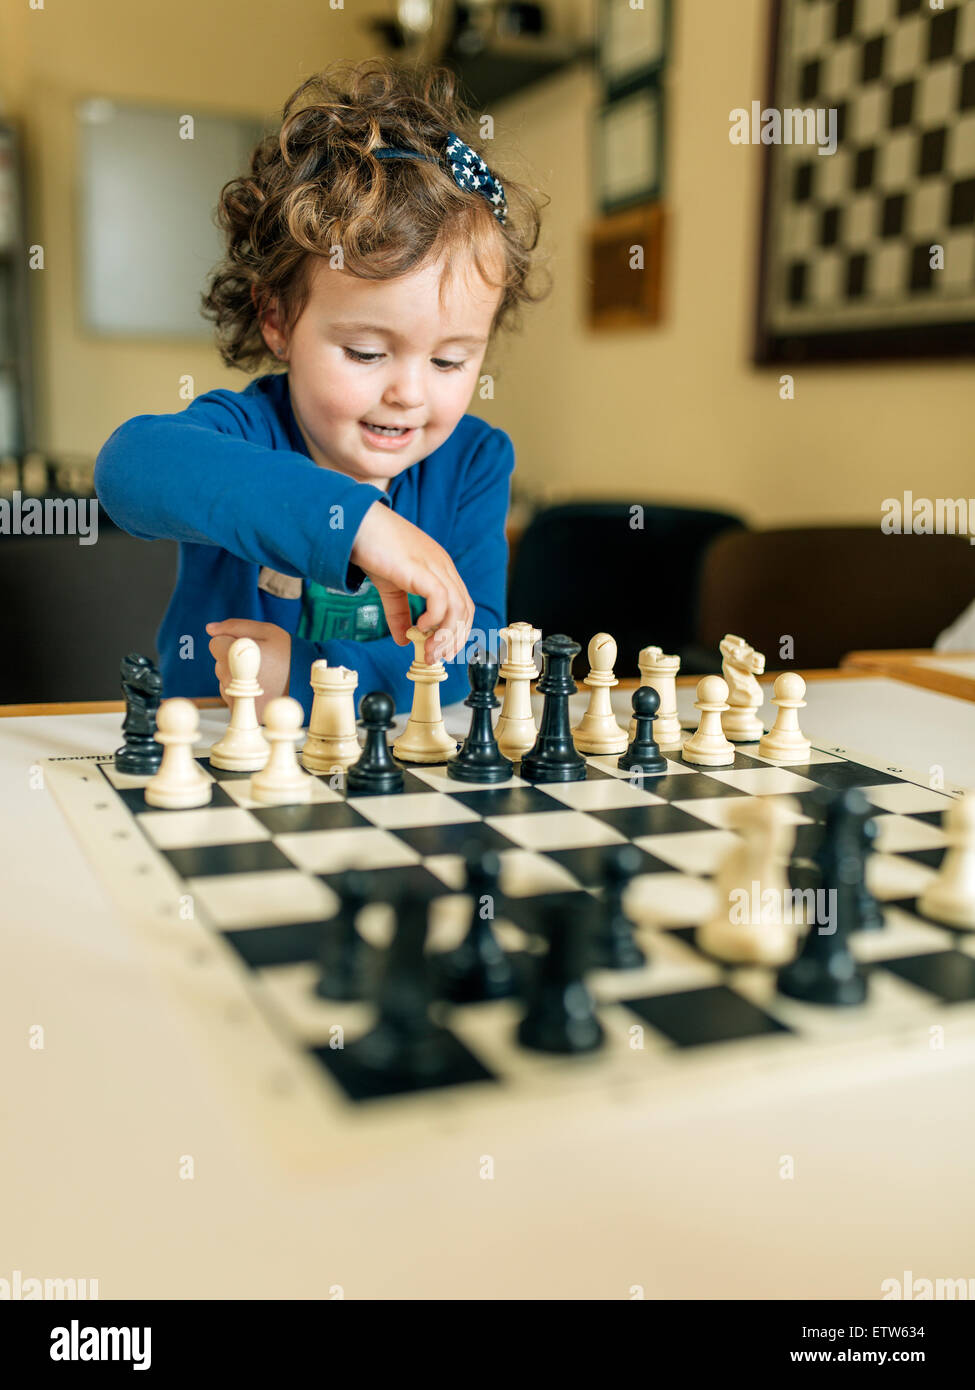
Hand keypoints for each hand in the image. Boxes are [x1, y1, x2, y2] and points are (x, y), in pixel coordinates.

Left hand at [206, 619, 290, 721]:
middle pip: (219, 663)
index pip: (215, 644)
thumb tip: (210, 628)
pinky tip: (260, 687)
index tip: (248, 646)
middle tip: (260, 661)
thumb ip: (235, 626)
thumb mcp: (267, 631)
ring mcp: (234, 697)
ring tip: (262, 675)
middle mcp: (231, 678)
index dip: (231, 641)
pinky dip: (242, 691)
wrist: (306, 685)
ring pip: (224, 680)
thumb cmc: (289, 656)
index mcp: (236, 654)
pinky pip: (231, 695)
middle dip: (233, 659)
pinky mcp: (239, 710)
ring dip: (237, 675)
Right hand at [351, 501, 474, 663]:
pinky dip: (434, 619)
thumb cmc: (372, 549)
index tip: (441, 651)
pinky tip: (417, 628)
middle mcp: (443, 567)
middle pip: (465, 609)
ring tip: (428, 650)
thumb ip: (399, 613)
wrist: (356, 525)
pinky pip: (441, 599)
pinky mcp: (420, 568)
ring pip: (458, 608)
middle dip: (454, 639)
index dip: (457, 631)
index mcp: (440, 569)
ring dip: (445, 635)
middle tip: (435, 658)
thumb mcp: (390, 588)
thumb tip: (403, 640)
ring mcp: (434, 566)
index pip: (463, 605)